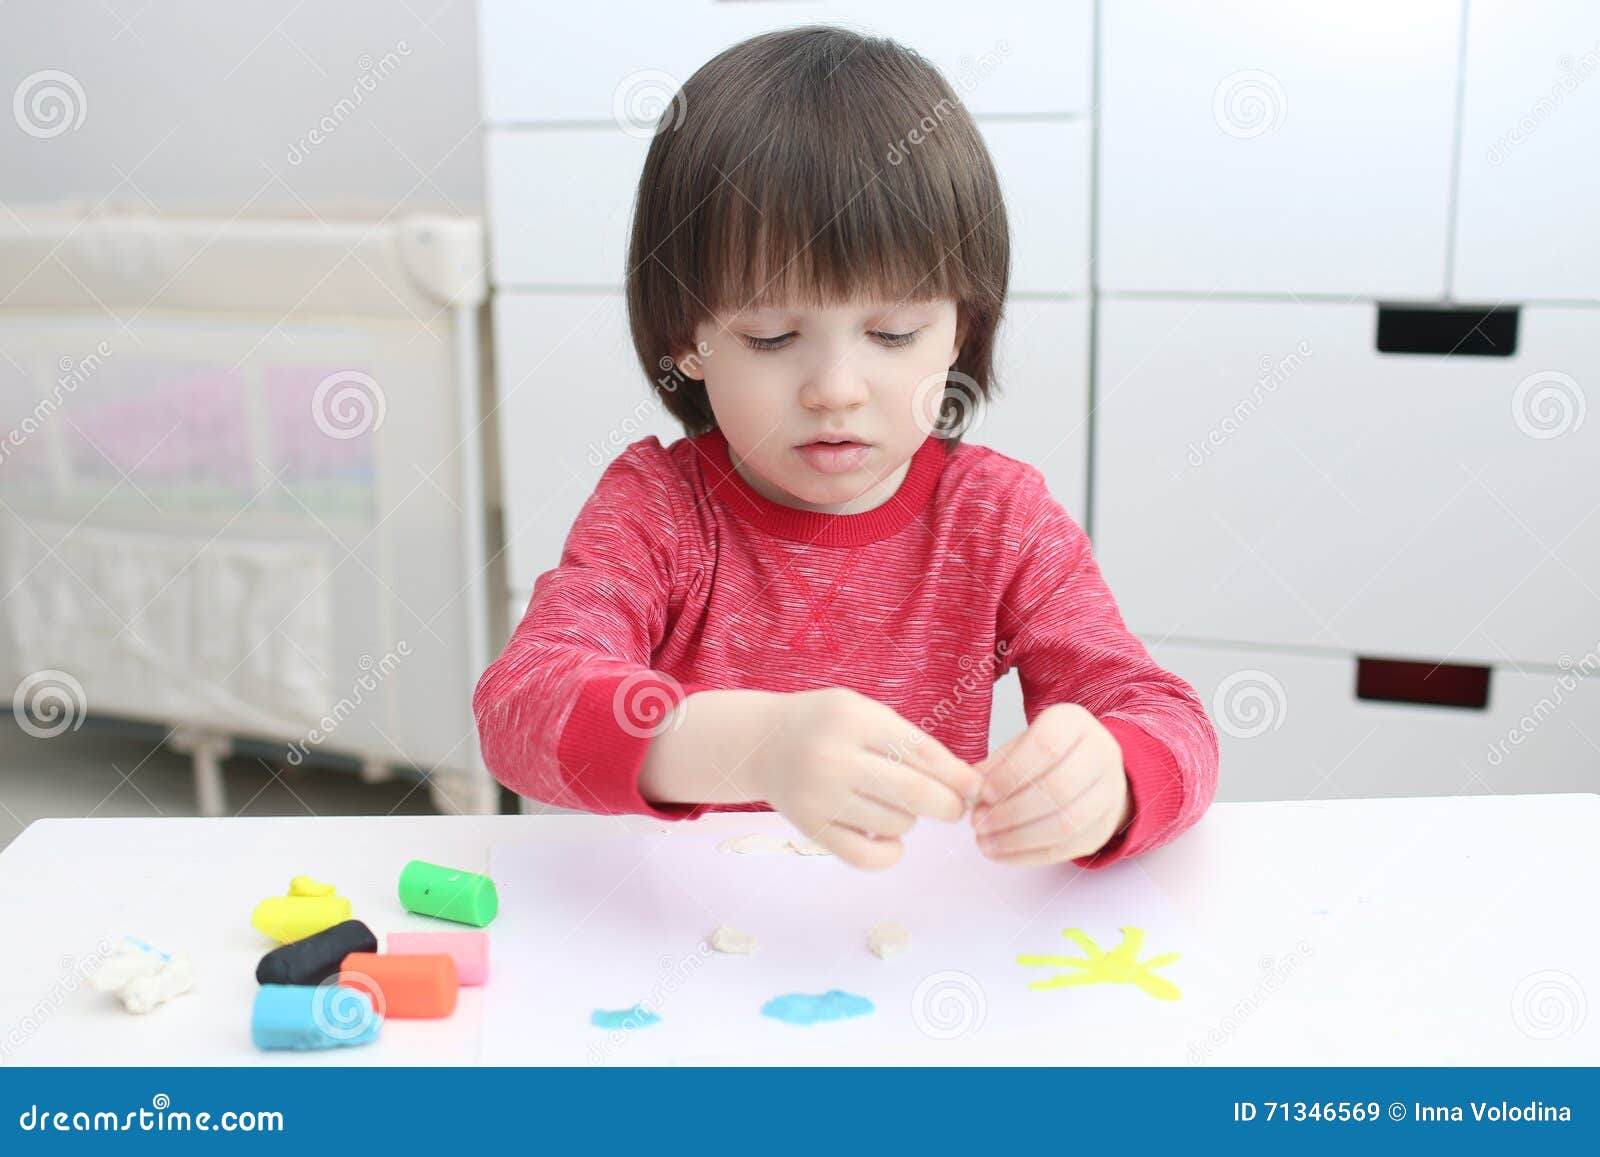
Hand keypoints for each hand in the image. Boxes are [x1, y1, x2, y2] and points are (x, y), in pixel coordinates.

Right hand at [744, 687, 981, 870]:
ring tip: (896, 805)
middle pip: (915, 793)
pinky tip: (889, 838)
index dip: (958, 775)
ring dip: (910, 820)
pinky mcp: (810, 828)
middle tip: (953, 808)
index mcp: (853, 718)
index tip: (976, 788)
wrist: (761, 744)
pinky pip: (866, 857)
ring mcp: (819, 796)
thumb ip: (910, 742)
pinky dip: (890, 853)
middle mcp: (834, 757)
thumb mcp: (864, 712)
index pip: (923, 753)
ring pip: (896, 824)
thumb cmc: (826, 725)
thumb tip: (966, 784)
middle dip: (948, 806)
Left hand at [971, 703, 1132, 865]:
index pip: (1046, 747)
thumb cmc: (1045, 755)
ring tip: (985, 841)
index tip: (983, 793)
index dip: (1011, 774)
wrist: (1090, 771)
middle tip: (979, 823)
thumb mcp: (1020, 746)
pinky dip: (1030, 855)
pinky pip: (1069, 848)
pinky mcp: (1105, 827)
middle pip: (1058, 788)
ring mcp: (1109, 793)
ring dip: (1019, 838)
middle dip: (1011, 811)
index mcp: (1075, 724)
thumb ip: (996, 765)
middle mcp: (1101, 754)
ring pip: (1067, 823)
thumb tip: (971, 790)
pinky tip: (1002, 854)